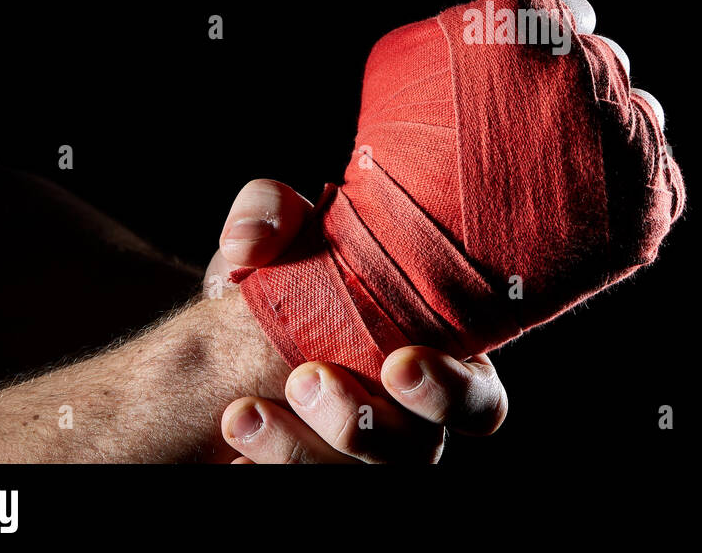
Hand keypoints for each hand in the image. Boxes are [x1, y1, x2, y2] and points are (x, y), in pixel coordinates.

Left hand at [205, 178, 508, 462]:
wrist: (222, 331)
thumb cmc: (284, 270)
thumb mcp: (278, 232)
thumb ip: (271, 212)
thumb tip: (250, 244)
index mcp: (438, 360)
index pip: (479, 401)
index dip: (449, 392)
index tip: (396, 363)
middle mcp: (411, 424)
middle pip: (421, 453)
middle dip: (367, 424)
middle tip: (305, 378)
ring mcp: (364, 460)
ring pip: (356, 479)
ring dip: (299, 452)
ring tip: (241, 414)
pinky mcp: (315, 471)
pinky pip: (300, 489)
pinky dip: (266, 469)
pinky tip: (235, 452)